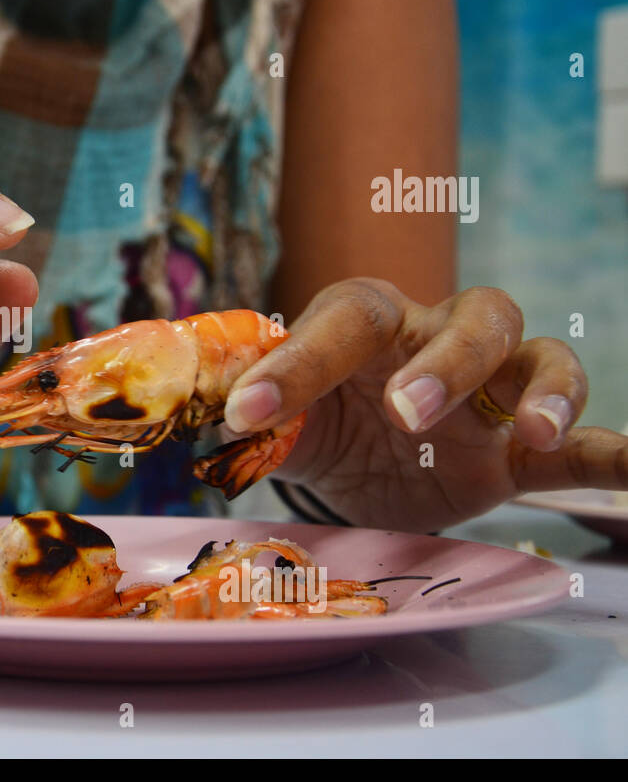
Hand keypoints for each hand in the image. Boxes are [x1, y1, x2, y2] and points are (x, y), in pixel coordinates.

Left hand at [223, 278, 626, 531]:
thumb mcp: (281, 417)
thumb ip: (250, 402)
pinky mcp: (518, 452)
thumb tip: (195, 402)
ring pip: (540, 361)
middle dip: (447, 363)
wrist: (360, 461)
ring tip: (534, 434)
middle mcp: (437, 341)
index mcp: (366, 322)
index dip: (297, 364)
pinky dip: (614, 452)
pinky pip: (584, 447)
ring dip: (546, 393)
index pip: (343, 321)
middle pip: (475, 319)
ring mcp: (490, 394)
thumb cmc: (321, 419)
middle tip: (407, 413)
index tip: (247, 415)